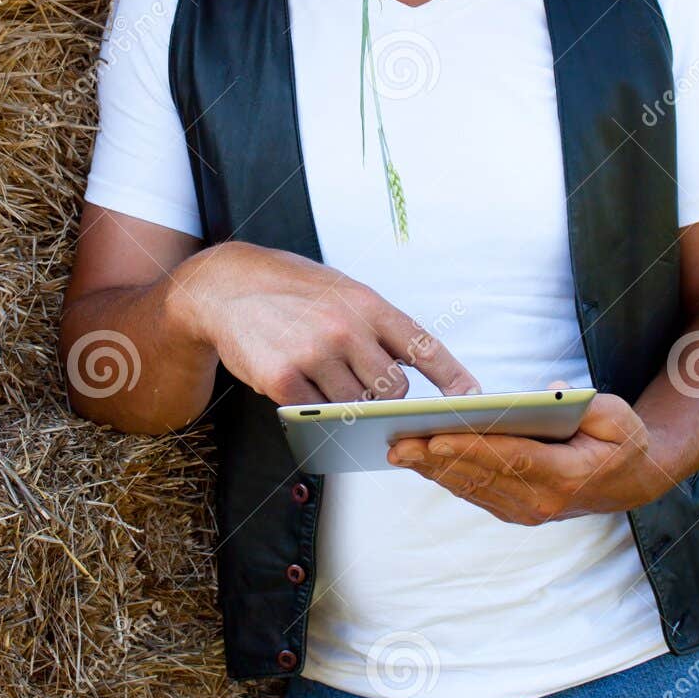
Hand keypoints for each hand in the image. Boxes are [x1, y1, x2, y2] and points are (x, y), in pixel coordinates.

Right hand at [173, 241, 479, 405]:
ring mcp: (315, 354)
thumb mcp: (340, 290)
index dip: (453, 377)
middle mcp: (346, 327)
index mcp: (367, 303)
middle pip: (393, 388)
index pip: (423, 346)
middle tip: (359, 382)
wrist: (224, 286)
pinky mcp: (284, 379)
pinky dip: (312, 405)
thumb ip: (374, 324)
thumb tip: (411, 364)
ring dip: (345, 400)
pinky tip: (296, 380)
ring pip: (357, 404)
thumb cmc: (288, 288)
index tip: (474, 399)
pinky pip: (317, 412)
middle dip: (384, 395)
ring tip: (320, 374)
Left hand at [385, 390, 670, 523]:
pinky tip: (419, 460)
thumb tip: (550, 392)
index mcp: (566, 475)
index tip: (434, 438)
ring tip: (398, 449)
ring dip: (432, 470)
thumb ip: (589, 405)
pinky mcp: (516, 511)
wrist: (632, 482)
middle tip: (397, 443)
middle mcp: (542, 500)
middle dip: (435, 459)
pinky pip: (475, 492)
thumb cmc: (623, 441)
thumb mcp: (618, 416)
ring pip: (471, 487)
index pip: (510, 459)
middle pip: (480, 475)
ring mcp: (527, 511)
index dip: (469, 448)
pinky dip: (445, 476)